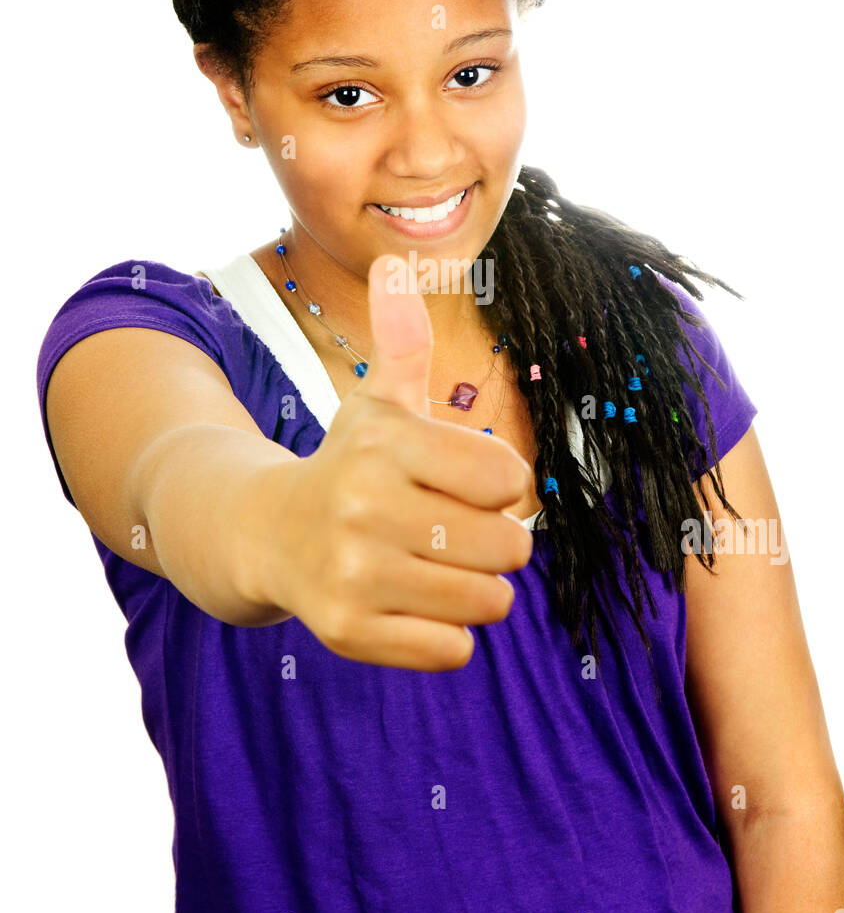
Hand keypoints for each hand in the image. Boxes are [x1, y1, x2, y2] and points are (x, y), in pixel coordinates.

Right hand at [246, 253, 534, 669]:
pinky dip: (447, 634)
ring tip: (437, 569)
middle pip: (507, 546)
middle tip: (455, 534)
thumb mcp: (376, 403)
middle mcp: (363, 506)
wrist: (265, 533)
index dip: (500, 486)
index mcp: (385, 443)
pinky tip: (411, 604)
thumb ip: (402, 341)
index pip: (509, 479)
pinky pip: (452, 651)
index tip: (465, 485)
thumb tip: (396, 261)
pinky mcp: (346, 632)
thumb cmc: (348, 464)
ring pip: (487, 601)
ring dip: (476, 590)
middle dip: (497, 544)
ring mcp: (352, 573)